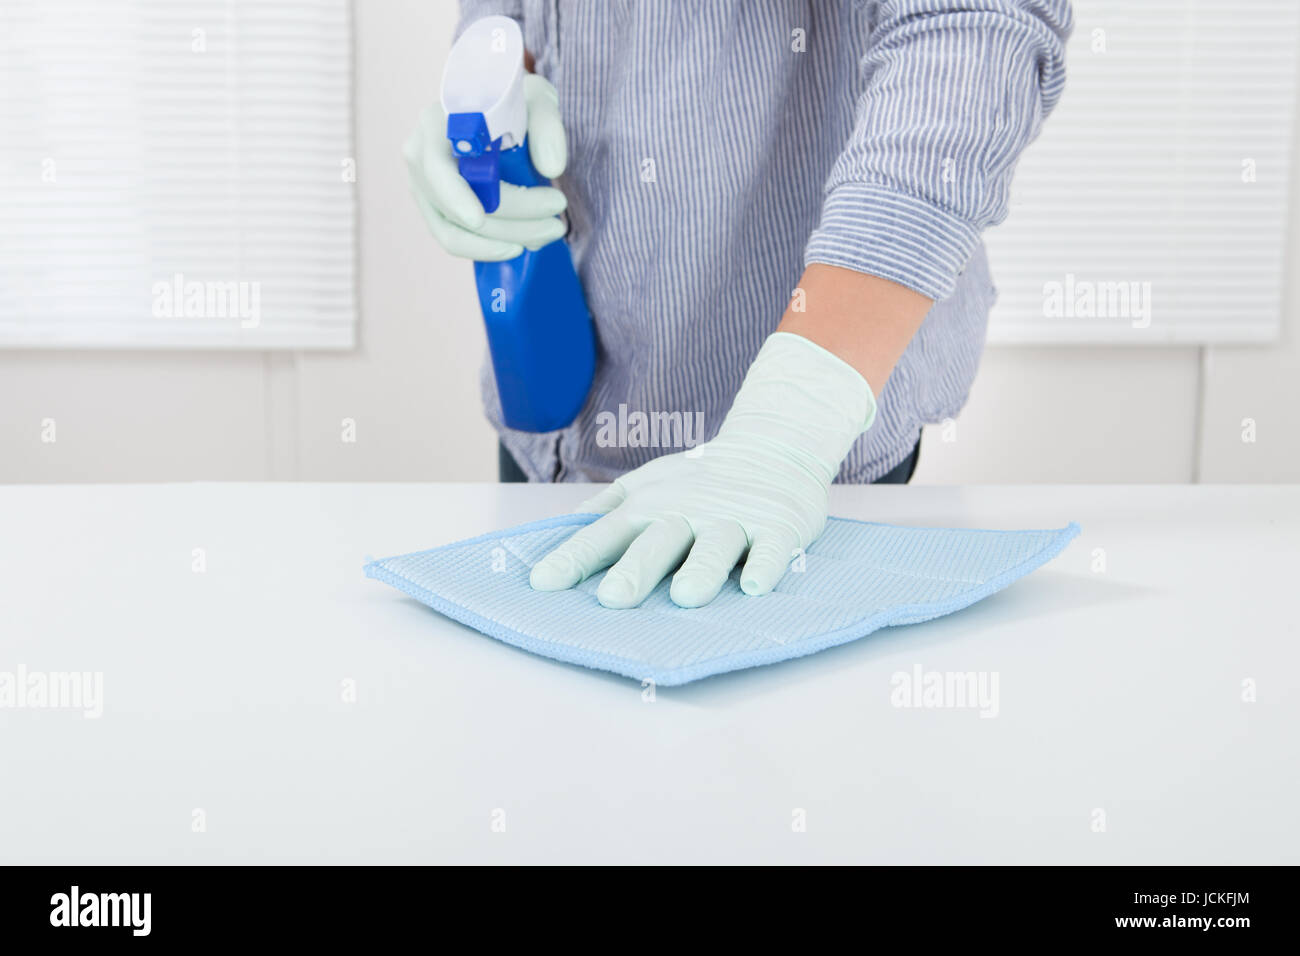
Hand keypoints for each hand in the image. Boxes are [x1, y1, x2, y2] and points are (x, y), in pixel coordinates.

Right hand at [404, 74, 568, 260]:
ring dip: (504, 241)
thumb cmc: (516, 103)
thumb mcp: (537, 100)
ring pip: (455, 233)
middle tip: (558, 224)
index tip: (481, 218)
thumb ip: (547, 126)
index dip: (456, 196)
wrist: (502, 111)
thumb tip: (552, 167)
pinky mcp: (436, 209)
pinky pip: (456, 241)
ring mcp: (423, 187)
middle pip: (455, 208)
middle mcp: (420, 156)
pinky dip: (489, 249)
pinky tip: (523, 244)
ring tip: (548, 233)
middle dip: (510, 223)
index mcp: (435, 123)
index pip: (437, 168)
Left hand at [530, 333, 876, 608]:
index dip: (574, 558)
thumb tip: (559, 531)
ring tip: (685, 597)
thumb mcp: (646, 483)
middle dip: (635, 569)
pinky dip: (765, 566)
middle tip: (613, 599)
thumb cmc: (700, 480)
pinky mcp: (778, 526)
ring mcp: (734, 518)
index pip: (604, 534)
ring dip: (700, 570)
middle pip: (657, 541)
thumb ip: (605, 508)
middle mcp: (687, 511)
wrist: (774, 447)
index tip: (543, 584)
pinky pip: (772, 548)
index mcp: (649, 506)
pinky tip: (754, 586)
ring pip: (714, 545)